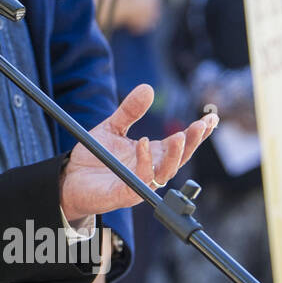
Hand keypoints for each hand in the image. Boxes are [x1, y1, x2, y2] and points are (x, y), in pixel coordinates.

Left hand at [60, 84, 216, 222]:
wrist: (70, 178)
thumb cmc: (94, 156)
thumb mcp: (112, 127)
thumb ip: (129, 111)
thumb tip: (147, 88)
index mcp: (152, 155)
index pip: (181, 144)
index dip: (198, 133)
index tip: (211, 118)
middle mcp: (151, 170)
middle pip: (180, 159)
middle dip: (193, 143)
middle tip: (201, 125)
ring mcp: (139, 184)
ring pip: (165, 173)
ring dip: (174, 155)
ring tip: (178, 136)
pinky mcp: (124, 194)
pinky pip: (140, 181)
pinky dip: (145, 163)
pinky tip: (144, 144)